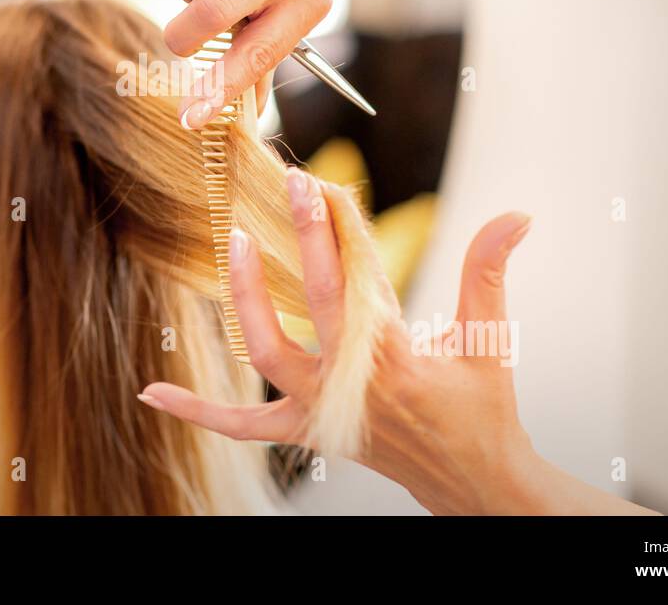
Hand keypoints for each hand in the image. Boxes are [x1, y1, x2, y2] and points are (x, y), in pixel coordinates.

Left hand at [139, 168, 548, 514]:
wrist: (474, 485)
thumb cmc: (483, 410)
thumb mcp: (489, 340)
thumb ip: (488, 272)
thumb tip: (516, 215)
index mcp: (397, 356)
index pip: (365, 275)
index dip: (346, 224)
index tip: (329, 182)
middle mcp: (353, 382)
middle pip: (316, 301)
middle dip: (304, 238)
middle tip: (292, 186)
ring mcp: (323, 410)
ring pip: (269, 353)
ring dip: (247, 297)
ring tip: (236, 243)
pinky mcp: (307, 431)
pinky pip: (243, 425)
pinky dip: (198, 411)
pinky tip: (151, 393)